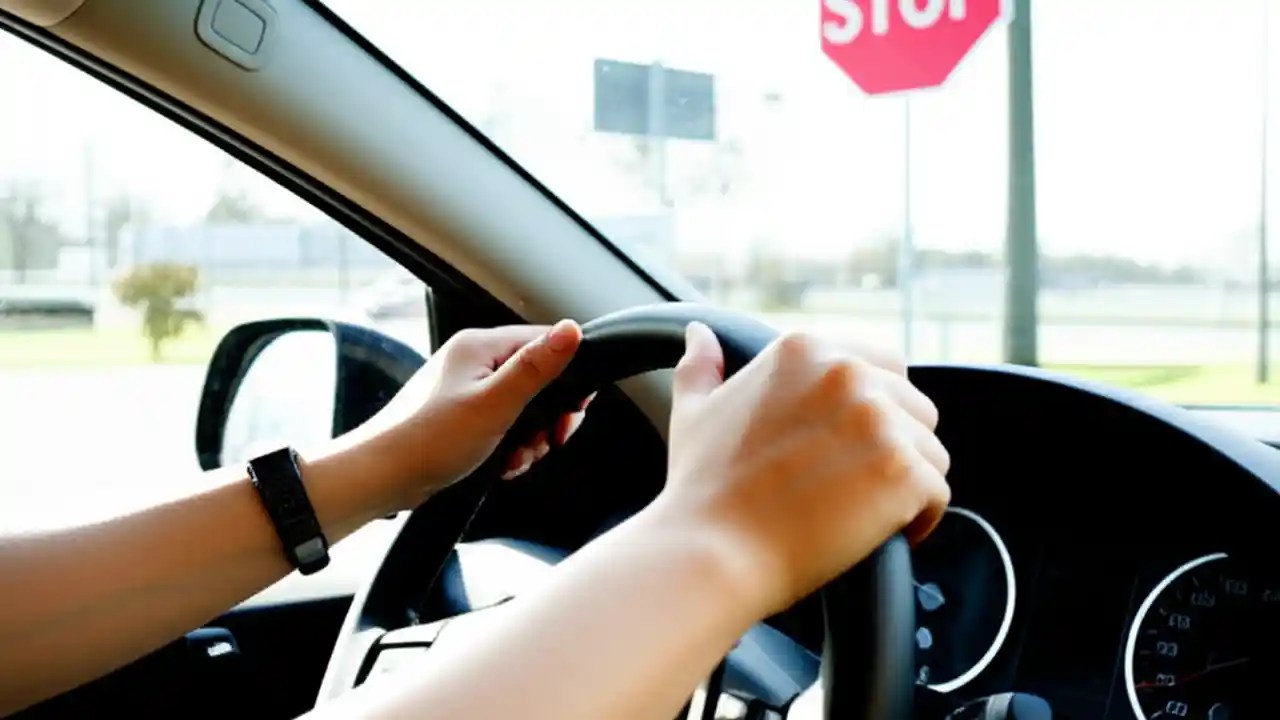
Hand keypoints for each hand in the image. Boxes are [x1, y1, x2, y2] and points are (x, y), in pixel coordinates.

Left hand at [333, 321, 588, 513]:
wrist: (380, 477)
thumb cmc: (428, 440)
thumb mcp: (494, 404)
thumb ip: (536, 367)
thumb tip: (571, 329)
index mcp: (480, 346)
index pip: (544, 342)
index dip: (567, 377)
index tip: (573, 410)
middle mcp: (473, 362)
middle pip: (537, 378)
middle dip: (548, 416)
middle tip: (549, 440)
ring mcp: (466, 389)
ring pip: (523, 408)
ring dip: (530, 438)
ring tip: (516, 457)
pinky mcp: (461, 417)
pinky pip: (503, 425)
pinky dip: (510, 447)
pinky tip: (503, 464)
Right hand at [650, 323, 950, 615]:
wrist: (712, 552)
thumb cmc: (700, 490)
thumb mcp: (694, 412)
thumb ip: (701, 366)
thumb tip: (700, 333)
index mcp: (804, 350)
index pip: (882, 364)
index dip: (873, 411)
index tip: (847, 449)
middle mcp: (847, 372)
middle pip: (913, 405)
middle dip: (892, 446)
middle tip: (851, 487)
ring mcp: (879, 420)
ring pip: (929, 449)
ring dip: (906, 483)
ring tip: (865, 513)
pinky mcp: (903, 471)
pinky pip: (938, 493)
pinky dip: (919, 520)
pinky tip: (884, 536)